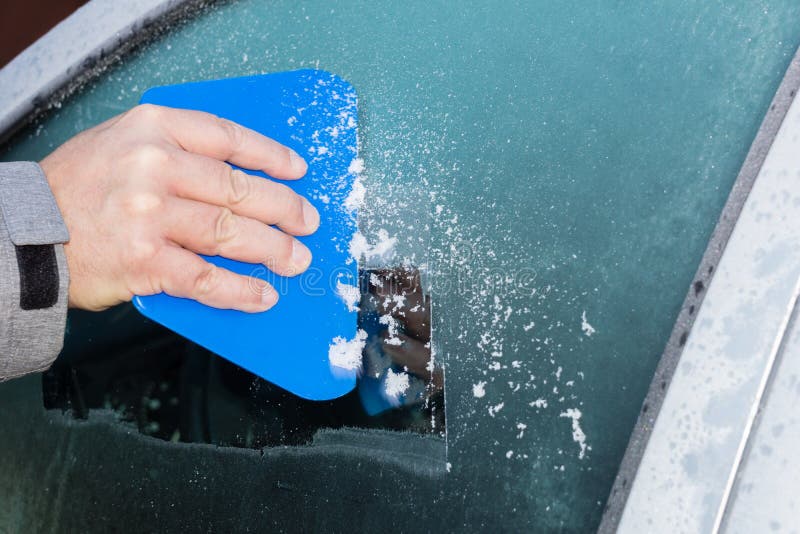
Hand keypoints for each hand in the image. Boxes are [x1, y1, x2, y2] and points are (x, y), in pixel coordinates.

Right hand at [40, 104, 318, 311]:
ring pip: (231, 233)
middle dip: (284, 209)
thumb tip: (243, 177)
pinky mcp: (145, 261)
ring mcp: (150, 215)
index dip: (271, 156)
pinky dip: (241, 290)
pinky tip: (262, 295)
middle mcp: (155, 167)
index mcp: (154, 130)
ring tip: (295, 259)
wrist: (26, 233)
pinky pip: (208, 279)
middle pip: (240, 189)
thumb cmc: (78, 189)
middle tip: (307, 222)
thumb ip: (179, 152)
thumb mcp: (123, 144)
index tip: (297, 171)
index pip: (229, 137)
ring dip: (273, 250)